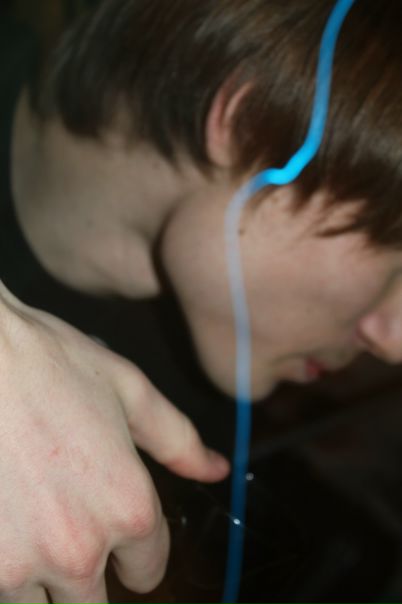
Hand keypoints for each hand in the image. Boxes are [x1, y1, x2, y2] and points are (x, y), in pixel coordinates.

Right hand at [0, 284, 228, 603]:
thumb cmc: (47, 363)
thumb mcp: (128, 390)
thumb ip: (178, 439)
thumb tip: (215, 468)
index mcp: (127, 507)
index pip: (148, 570)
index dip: (138, 555)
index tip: (122, 543)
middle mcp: (78, 548)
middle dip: (90, 575)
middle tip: (69, 530)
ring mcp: (19, 564)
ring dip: (39, 582)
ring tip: (30, 527)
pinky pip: (1, 595)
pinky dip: (5, 570)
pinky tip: (5, 527)